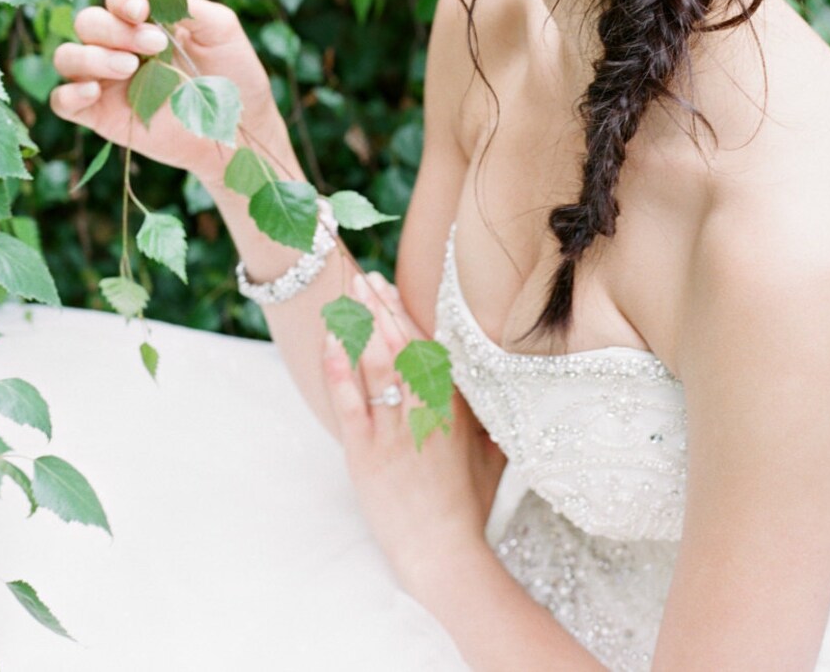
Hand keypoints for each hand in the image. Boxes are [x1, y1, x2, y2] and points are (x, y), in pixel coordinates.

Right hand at [49, 0, 283, 187]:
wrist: (240, 128)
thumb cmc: (234, 74)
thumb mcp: (219, 29)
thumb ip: (183, 1)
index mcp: (146, 22)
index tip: (142, 9)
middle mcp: (121, 47)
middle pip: (88, 22)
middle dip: (115, 29)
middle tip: (155, 44)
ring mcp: (108, 81)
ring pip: (67, 57)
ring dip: (92, 56)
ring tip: (130, 68)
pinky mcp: (101, 115)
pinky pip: (62, 101)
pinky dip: (69, 93)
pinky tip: (95, 91)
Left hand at [322, 271, 506, 594]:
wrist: (445, 553)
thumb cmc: (469, 508)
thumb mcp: (488, 455)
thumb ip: (486, 418)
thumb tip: (498, 389)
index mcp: (452, 407)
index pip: (426, 346)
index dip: (403, 313)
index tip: (387, 286)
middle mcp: (424, 411)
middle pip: (400, 345)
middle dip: (379, 307)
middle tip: (361, 276)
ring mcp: (395, 432)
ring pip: (377, 366)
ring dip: (360, 326)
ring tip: (344, 297)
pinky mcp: (368, 455)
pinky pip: (351, 405)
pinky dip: (340, 372)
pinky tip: (330, 344)